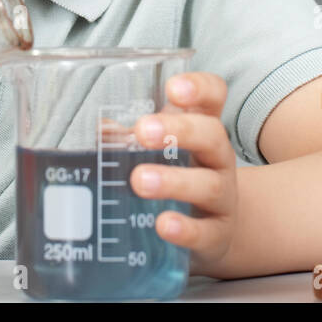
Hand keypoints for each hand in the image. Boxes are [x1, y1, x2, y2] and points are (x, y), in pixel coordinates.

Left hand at [129, 71, 236, 274]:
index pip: (214, 96)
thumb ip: (128, 139)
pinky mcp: (217, 233)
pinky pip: (204, 232)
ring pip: (208, 185)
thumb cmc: (178, 176)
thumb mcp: (157, 152)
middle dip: (180, 130)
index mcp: (201, 128)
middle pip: (213, 134)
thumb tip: (99, 131)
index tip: (173, 88)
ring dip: (173, 181)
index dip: (199, 88)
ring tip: (140, 180)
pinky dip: (184, 229)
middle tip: (142, 131)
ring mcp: (222, 196)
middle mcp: (217, 158)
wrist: (212, 228)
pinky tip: (163, 224)